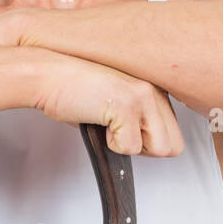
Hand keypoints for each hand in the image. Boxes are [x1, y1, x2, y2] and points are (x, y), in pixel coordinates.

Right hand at [31, 52, 183, 157]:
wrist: (48, 74)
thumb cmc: (73, 90)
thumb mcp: (116, 104)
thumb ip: (138, 122)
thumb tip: (146, 146)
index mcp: (156, 88)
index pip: (175, 136)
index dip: (148, 143)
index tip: (125, 133)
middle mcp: (155, 89)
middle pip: (173, 146)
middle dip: (143, 149)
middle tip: (116, 133)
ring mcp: (145, 96)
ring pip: (159, 149)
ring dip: (129, 146)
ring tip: (107, 125)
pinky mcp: (128, 104)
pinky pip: (130, 147)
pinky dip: (110, 145)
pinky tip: (97, 121)